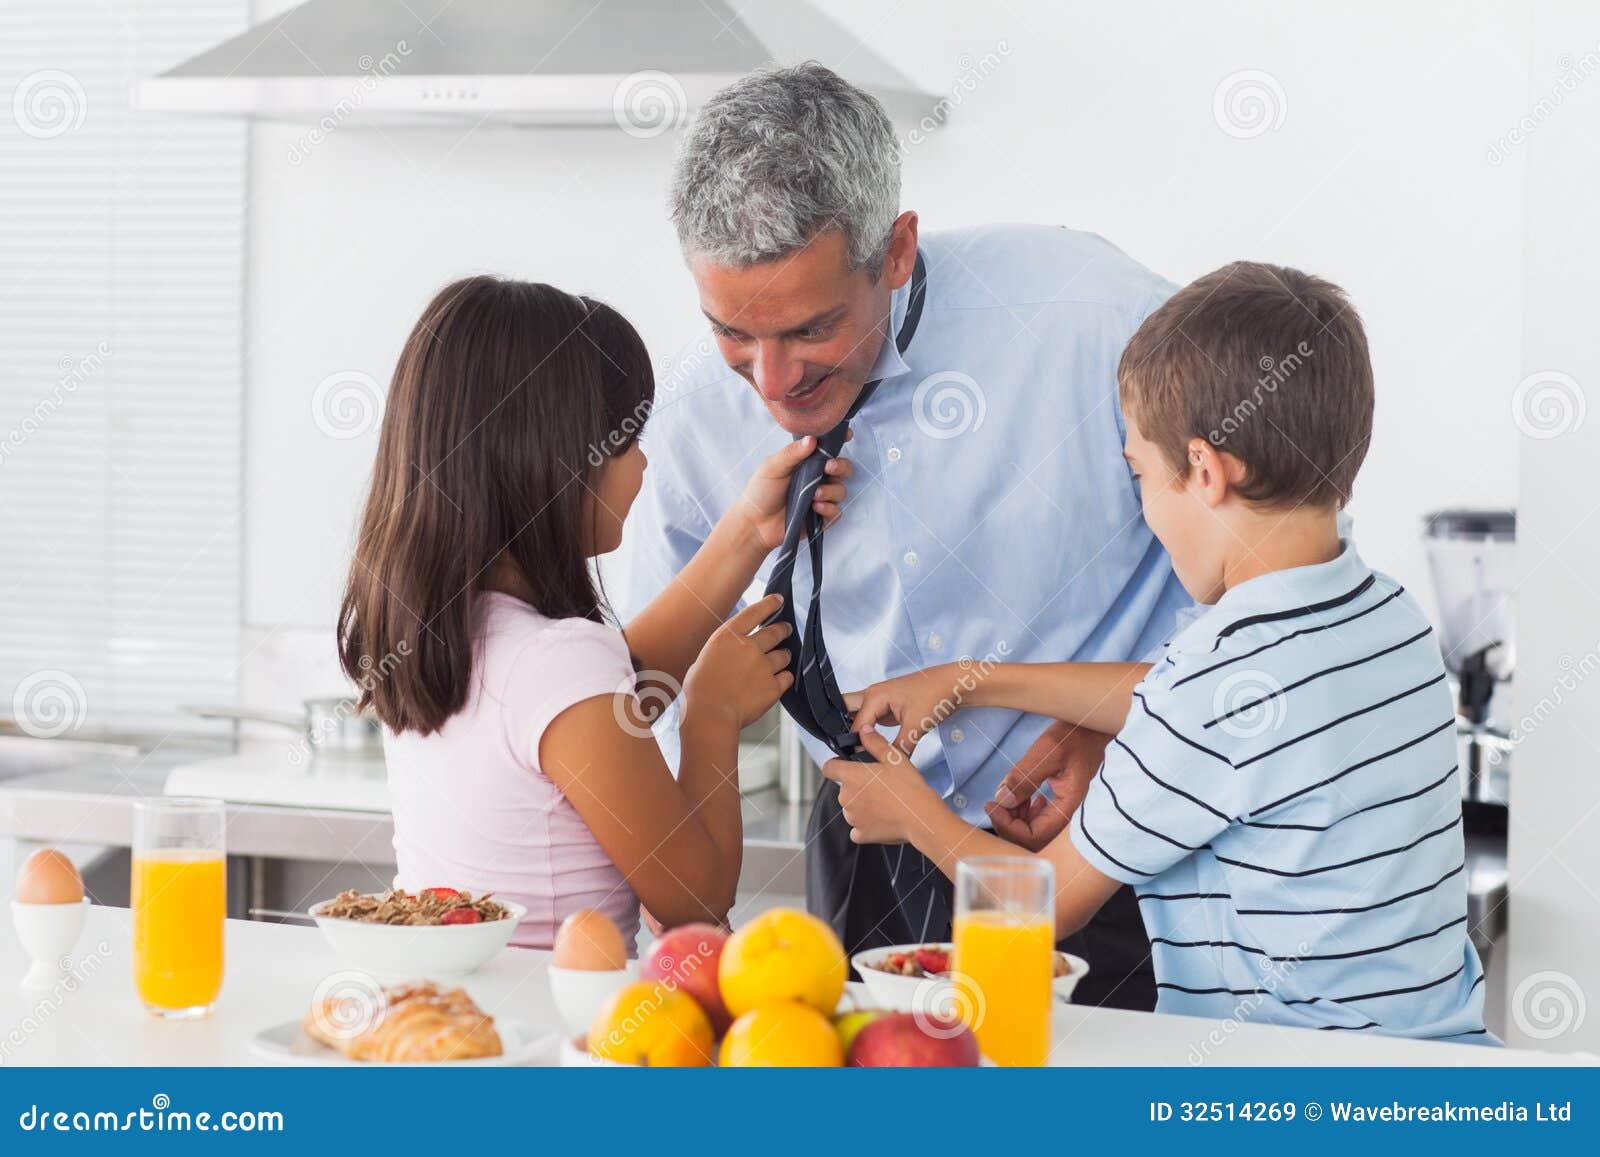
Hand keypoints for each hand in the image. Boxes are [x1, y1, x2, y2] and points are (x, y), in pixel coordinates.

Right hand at [682, 593, 793, 726]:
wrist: (710, 714)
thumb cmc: (699, 691)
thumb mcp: (703, 661)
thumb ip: (722, 653)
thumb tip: (730, 656)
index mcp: (727, 637)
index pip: (754, 613)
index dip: (769, 605)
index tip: (778, 600)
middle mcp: (749, 647)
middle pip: (775, 632)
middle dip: (783, 630)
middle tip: (786, 630)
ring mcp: (763, 666)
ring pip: (783, 655)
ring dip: (783, 656)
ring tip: (782, 658)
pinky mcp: (773, 686)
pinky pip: (787, 677)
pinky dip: (785, 678)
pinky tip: (781, 680)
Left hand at [732, 434, 854, 553]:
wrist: (754, 523)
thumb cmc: (760, 492)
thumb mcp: (773, 467)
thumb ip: (792, 453)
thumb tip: (812, 439)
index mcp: (808, 463)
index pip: (830, 450)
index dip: (841, 442)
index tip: (847, 436)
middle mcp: (818, 479)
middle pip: (844, 469)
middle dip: (841, 466)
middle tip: (828, 467)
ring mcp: (822, 498)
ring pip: (841, 490)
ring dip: (831, 490)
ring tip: (814, 495)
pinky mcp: (822, 518)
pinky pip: (837, 512)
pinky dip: (829, 508)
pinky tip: (815, 507)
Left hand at [820, 728, 938, 844]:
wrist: (921, 816)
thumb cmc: (908, 788)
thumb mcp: (893, 757)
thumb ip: (874, 742)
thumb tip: (864, 731)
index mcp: (851, 776)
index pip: (829, 767)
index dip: (837, 765)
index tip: (847, 766)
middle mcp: (846, 797)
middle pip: (844, 788)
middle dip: (858, 786)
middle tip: (880, 785)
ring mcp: (852, 817)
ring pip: (851, 807)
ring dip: (862, 805)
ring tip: (885, 802)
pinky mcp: (861, 834)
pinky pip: (857, 828)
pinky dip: (866, 824)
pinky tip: (881, 819)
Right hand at [845, 664, 964, 756]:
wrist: (954, 684)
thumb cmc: (936, 694)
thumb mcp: (916, 726)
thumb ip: (899, 748)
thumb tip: (889, 765)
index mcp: (875, 695)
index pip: (856, 725)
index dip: (857, 745)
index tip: (861, 761)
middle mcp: (873, 696)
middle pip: (848, 714)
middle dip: (847, 733)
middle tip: (852, 752)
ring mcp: (880, 702)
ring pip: (859, 718)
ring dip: (859, 733)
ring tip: (863, 751)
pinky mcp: (888, 708)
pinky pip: (872, 721)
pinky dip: (871, 733)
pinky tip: (875, 745)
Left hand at [983, 720, 1111, 851]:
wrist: (1095, 727)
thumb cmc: (1077, 735)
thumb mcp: (1048, 751)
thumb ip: (1025, 776)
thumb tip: (1002, 800)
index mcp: (1068, 806)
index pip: (1034, 837)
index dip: (1008, 827)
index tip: (991, 805)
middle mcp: (1067, 813)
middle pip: (1032, 837)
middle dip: (1008, 823)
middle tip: (995, 801)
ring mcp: (1063, 808)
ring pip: (1033, 828)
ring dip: (1014, 816)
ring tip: (1007, 794)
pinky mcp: (1059, 800)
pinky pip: (1038, 817)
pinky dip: (1023, 809)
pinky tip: (1021, 795)